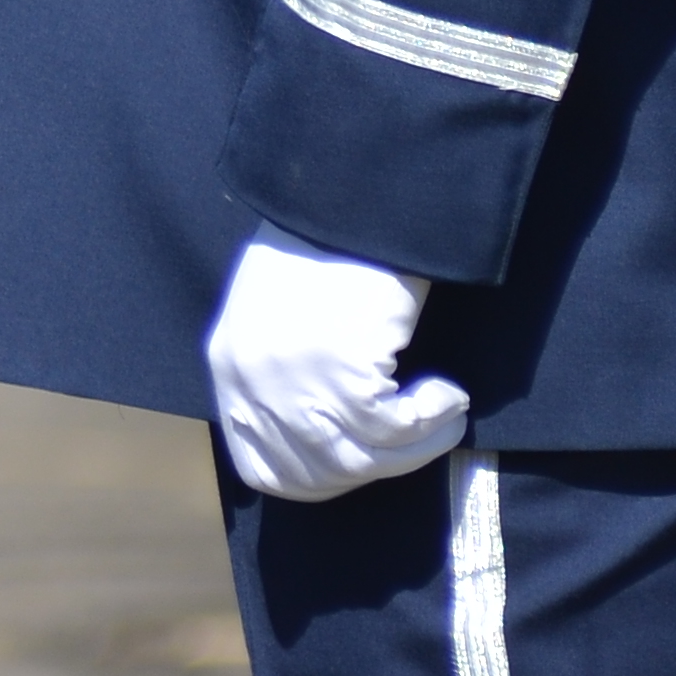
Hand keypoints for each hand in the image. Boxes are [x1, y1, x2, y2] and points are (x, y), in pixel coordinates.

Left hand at [204, 227, 466, 501]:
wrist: (349, 196)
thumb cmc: (326, 248)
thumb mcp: (279, 318)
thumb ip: (286, 375)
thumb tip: (327, 437)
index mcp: (229, 367)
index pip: (260, 470)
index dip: (317, 480)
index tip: (365, 463)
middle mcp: (251, 382)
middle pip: (315, 476)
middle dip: (374, 470)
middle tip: (413, 444)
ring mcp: (292, 382)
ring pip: (361, 460)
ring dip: (415, 448)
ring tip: (443, 414)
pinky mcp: (340, 373)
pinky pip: (395, 429)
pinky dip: (431, 419)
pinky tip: (447, 393)